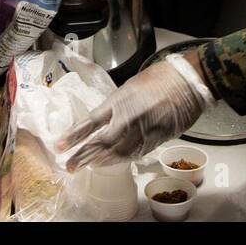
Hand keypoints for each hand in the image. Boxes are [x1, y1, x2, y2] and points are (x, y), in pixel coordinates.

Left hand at [56, 53, 214, 170]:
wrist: (186, 82)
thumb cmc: (159, 78)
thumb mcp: (130, 87)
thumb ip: (117, 105)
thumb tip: (108, 119)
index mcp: (119, 101)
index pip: (90, 122)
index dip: (73, 136)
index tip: (59, 146)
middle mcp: (128, 118)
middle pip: (101, 142)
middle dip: (83, 156)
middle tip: (70, 166)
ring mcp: (142, 130)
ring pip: (118, 153)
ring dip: (102, 161)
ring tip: (89, 166)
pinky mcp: (156, 139)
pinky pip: (136, 153)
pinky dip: (122, 159)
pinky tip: (114, 162)